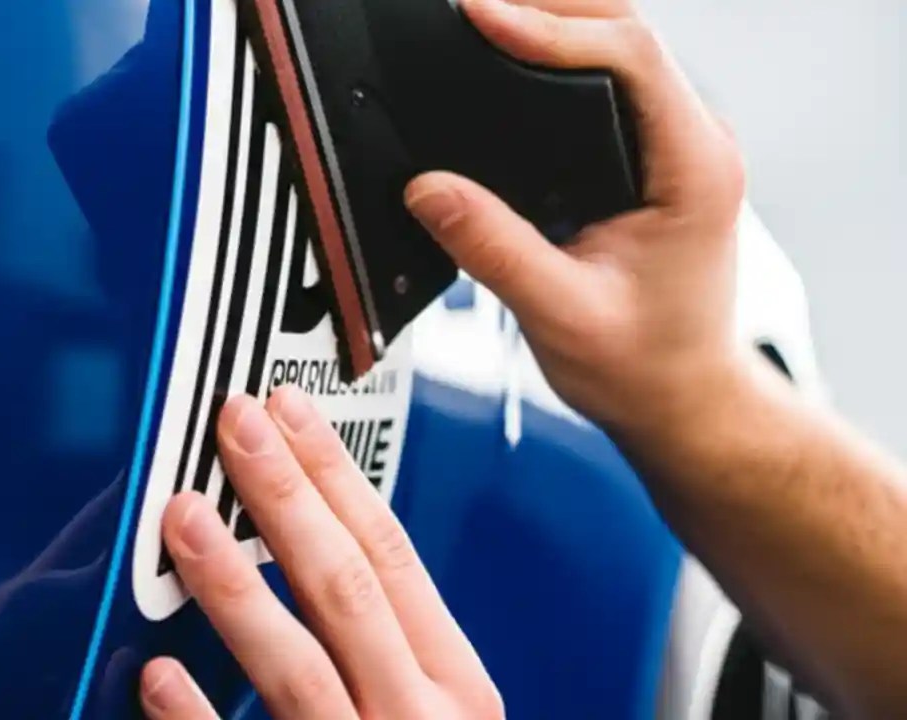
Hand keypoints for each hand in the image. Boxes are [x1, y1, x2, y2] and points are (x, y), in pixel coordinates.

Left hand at [139, 388, 503, 718]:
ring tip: (182, 517)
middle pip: (346, 588)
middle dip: (284, 498)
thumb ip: (387, 644)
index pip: (390, 554)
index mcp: (455, 686)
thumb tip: (307, 545)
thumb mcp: (433, 710)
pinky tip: (155, 675)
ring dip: (236, 586)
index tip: (286, 410)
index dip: (334, 475)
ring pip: (298, 669)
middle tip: (230, 425)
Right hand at [406, 0, 747, 436]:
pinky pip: (606, 78)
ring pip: (617, 44)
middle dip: (545, 4)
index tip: (480, 17)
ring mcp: (674, 143)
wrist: (680, 398)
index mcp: (693, 169)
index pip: (629, 56)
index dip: (550, 26)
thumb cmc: (646, 366)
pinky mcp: (647, 154)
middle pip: (625, 28)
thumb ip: (494, 250)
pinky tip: (510, 56)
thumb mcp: (562, 315)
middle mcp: (694, 142)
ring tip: (481, 18)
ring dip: (551, 20)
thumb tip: (428, 189)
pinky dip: (554, 55)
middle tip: (468, 6)